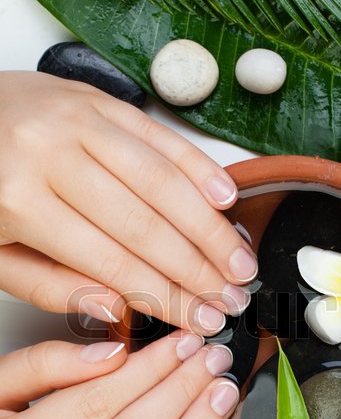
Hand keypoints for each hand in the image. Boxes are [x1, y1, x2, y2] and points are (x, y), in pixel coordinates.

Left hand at [0, 71, 256, 332]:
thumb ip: (50, 285)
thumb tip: (117, 309)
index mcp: (17, 199)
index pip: (114, 262)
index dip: (166, 297)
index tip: (201, 319)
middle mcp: (53, 152)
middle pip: (147, 223)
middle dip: (198, 268)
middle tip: (233, 298)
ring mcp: (79, 118)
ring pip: (162, 179)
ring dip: (210, 226)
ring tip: (240, 260)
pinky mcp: (97, 99)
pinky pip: (159, 135)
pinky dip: (198, 166)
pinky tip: (226, 197)